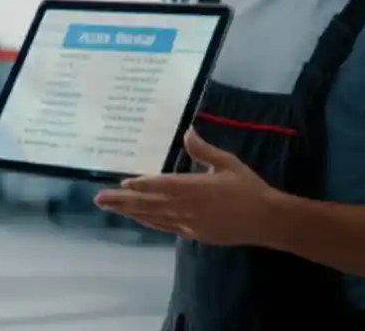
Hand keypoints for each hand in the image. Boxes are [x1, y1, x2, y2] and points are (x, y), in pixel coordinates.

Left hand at [93, 127, 286, 246]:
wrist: (266, 220)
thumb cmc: (248, 188)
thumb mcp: (227, 163)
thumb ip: (204, 150)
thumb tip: (188, 131)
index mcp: (195, 189)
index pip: (162, 187)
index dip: (141, 186)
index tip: (122, 184)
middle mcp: (187, 208)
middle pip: (149, 205)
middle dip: (122, 202)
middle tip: (98, 199)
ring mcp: (189, 223)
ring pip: (152, 217)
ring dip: (130, 212)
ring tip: (110, 207)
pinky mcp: (193, 233)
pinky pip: (164, 226)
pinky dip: (148, 221)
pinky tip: (137, 218)